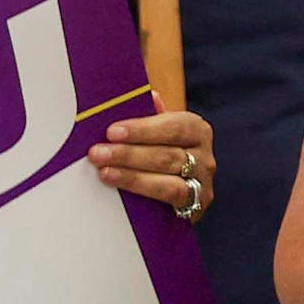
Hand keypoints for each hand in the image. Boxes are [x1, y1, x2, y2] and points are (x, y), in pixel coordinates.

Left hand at [89, 108, 216, 218]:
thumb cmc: (163, 152)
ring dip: (132, 177)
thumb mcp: (158, 131)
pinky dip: (144, 195)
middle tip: (97, 153)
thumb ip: (150, 116)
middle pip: (168, 155)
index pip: (172, 127)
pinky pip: (168, 203)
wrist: (178, 190)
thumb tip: (146, 95)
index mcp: (196, 130)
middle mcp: (205, 157)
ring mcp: (202, 185)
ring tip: (104, 172)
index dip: (142, 129)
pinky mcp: (194, 209)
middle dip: (129, 154)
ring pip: (169, 182)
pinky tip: (121, 192)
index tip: (112, 131)